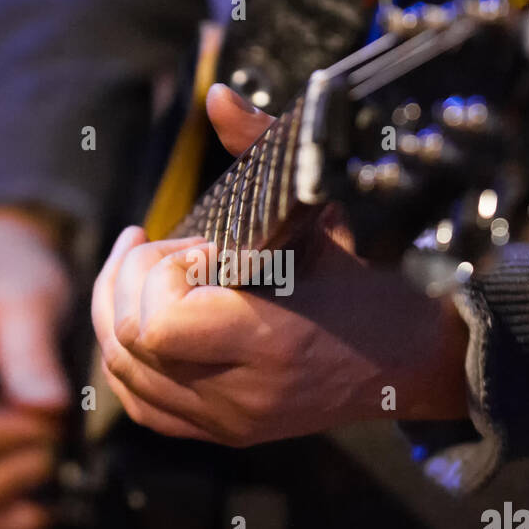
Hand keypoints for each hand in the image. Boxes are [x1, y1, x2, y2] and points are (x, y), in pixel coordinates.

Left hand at [90, 85, 467, 446]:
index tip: (197, 244)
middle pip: (128, 347)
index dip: (157, 274)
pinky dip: (129, 362)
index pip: (157, 325)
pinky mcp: (223, 431)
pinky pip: (144, 406)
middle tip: (160, 247)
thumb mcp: (318, 215)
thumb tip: (218, 97)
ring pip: (125, 377)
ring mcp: (229, 421)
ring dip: (118, 315)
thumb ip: (263, 151)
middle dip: (127, 284)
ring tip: (141, 273)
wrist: (410, 361)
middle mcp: (242, 394)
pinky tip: (139, 321)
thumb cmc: (365, 285)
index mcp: (269, 342)